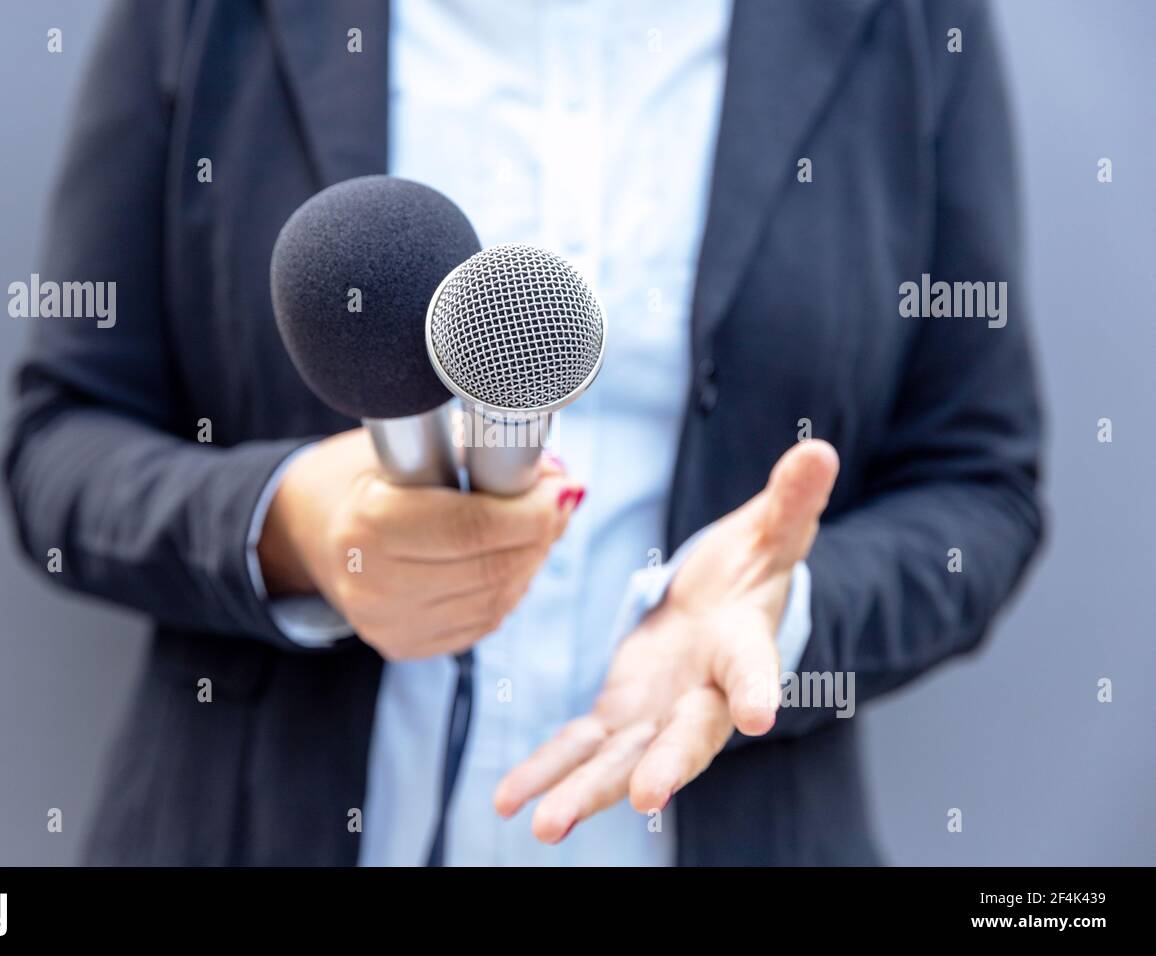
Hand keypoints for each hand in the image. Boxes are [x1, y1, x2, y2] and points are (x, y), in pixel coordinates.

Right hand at [257, 429, 582, 659]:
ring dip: (530, 562)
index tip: (561, 486)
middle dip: (541, 534)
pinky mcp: (403, 644)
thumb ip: (479, 457)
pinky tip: (511, 561)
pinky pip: (482, 623)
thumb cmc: (369, 477)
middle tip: (559, 503)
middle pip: (493, 569)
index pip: (476, 527)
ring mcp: (387, 622)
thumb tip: (556, 476)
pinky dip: (509, 591)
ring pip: (495, 600)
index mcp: (371, 523)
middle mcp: (374, 582)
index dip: (533, 510)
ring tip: (538, 529)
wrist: (313, 528)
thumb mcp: (410, 449)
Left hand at [494, 440, 838, 841]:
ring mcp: (660, 714)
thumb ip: (790, 501)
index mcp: (741, 648)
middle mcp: (704, 696)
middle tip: (645, 798)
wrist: (722, 609)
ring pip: (624, 758)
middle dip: (665, 765)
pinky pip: (581, 747)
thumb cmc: (749, 572)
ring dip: (586, 791)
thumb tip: (819, 449)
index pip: (753, 667)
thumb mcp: (770, 532)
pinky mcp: (622, 714)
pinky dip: (547, 771)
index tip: (759, 715)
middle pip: (688, 736)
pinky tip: (510, 802)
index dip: (756, 687)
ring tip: (544, 826)